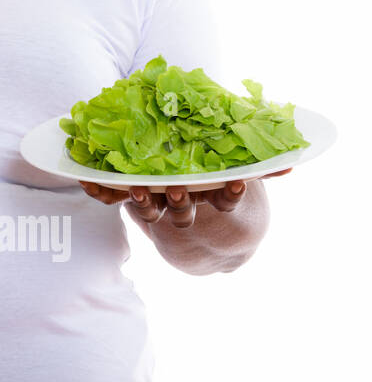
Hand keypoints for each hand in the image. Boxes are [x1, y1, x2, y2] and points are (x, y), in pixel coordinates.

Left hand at [78, 168, 292, 228]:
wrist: (180, 217)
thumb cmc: (211, 181)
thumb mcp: (233, 173)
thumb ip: (259, 170)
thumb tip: (293, 164)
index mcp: (209, 196)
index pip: (223, 199)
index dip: (229, 193)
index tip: (237, 183)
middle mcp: (181, 203)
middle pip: (181, 210)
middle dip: (180, 202)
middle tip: (177, 189)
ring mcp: (153, 203)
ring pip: (147, 209)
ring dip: (141, 202)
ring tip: (137, 190)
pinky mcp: (126, 198)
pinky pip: (112, 198)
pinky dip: (100, 191)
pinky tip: (87, 182)